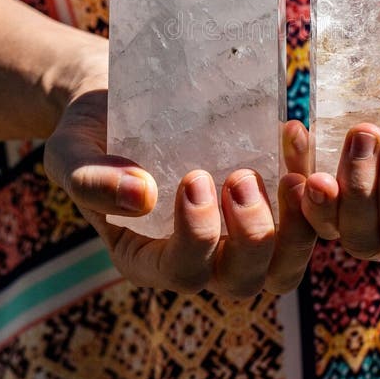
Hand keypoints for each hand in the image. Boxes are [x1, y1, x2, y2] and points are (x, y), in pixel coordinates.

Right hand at [44, 44, 315, 297]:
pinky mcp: (268, 196)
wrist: (119, 99)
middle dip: (253, 236)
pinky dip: (308, 178)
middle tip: (241, 176)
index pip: (183, 272)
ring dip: (297, 225)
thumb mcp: (71, 153)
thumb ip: (91, 181)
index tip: (194, 178)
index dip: (198, 238)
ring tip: (290, 177)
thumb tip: (142, 197)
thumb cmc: (91, 134)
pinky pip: (304, 208)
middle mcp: (201, 254)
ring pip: (286, 260)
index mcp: (149, 257)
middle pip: (244, 279)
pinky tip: (293, 134)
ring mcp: (239, 229)